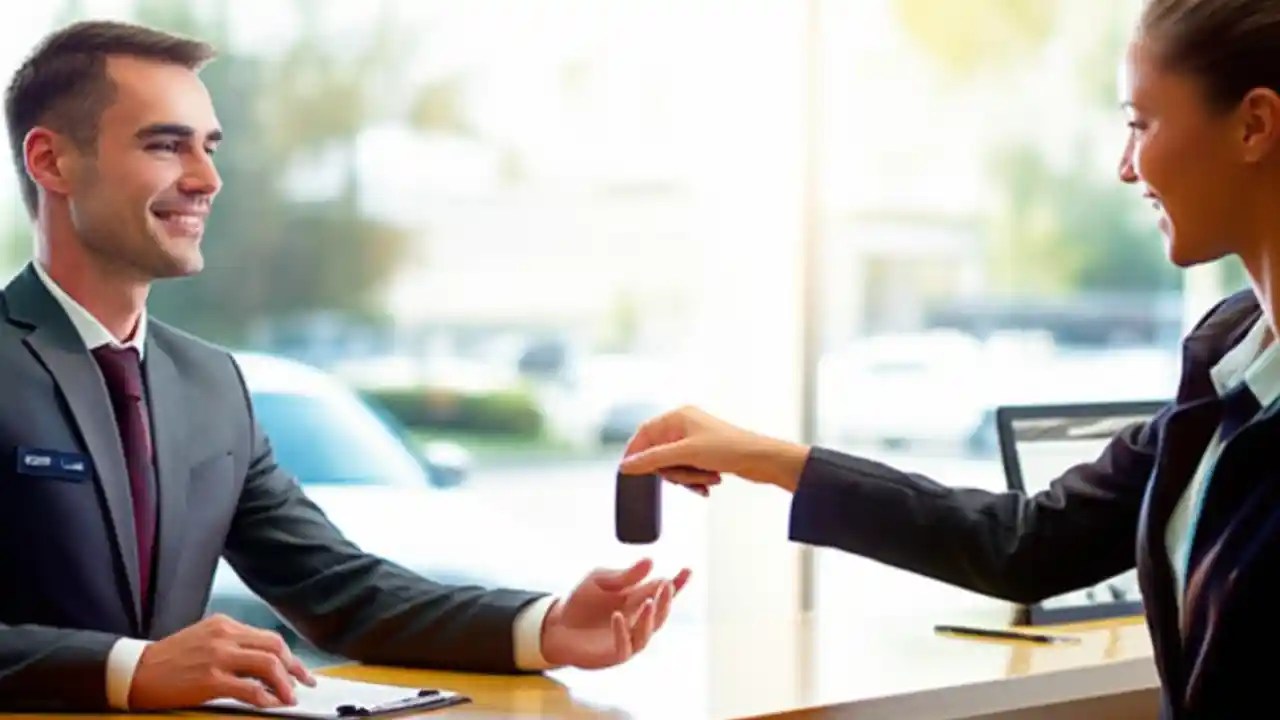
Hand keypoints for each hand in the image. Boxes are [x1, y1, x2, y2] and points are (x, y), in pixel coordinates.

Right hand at [129, 614, 315, 709]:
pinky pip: (249, 688)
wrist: (136, 671)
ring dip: (285, 683)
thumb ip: (234, 646)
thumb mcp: (205, 641)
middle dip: (294, 667)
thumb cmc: (170, 660)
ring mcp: (218, 656)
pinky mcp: (210, 679)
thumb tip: (266, 666)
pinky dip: (265, 697)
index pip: (268, 637)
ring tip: (290, 697)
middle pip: (275, 646)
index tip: (299, 671)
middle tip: (304, 684)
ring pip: (268, 664)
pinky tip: (270, 704)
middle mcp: (225, 635)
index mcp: (225, 624)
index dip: (289, 656)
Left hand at [540, 558, 690, 668]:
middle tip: (667, 585)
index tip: (687, 570)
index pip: (661, 591)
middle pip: (660, 613)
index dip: (676, 583)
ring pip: (647, 632)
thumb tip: (651, 562)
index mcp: (637, 599)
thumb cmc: (581, 600)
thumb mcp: (599, 579)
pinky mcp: (614, 654)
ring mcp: (627, 638)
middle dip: (666, 600)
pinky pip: (624, 646)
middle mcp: (637, 620)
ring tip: (648, 603)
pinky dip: (622, 632)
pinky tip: (617, 617)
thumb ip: (624, 575)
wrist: (556, 624)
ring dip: (649, 618)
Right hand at [618, 405, 809, 492]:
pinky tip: (709, 483)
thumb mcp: (686, 455)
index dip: (635, 453)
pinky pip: (688, 470)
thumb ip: (653, 460)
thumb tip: (626, 465)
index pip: (645, 433)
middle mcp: (685, 425)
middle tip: (685, 476)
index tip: (628, 471)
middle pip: (659, 453)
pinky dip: (696, 480)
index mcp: (679, 416)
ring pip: (674, 465)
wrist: (762, 460)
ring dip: (688, 477)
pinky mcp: (705, 455)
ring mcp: (695, 440)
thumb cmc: (729, 449)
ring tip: (705, 479)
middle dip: (672, 470)